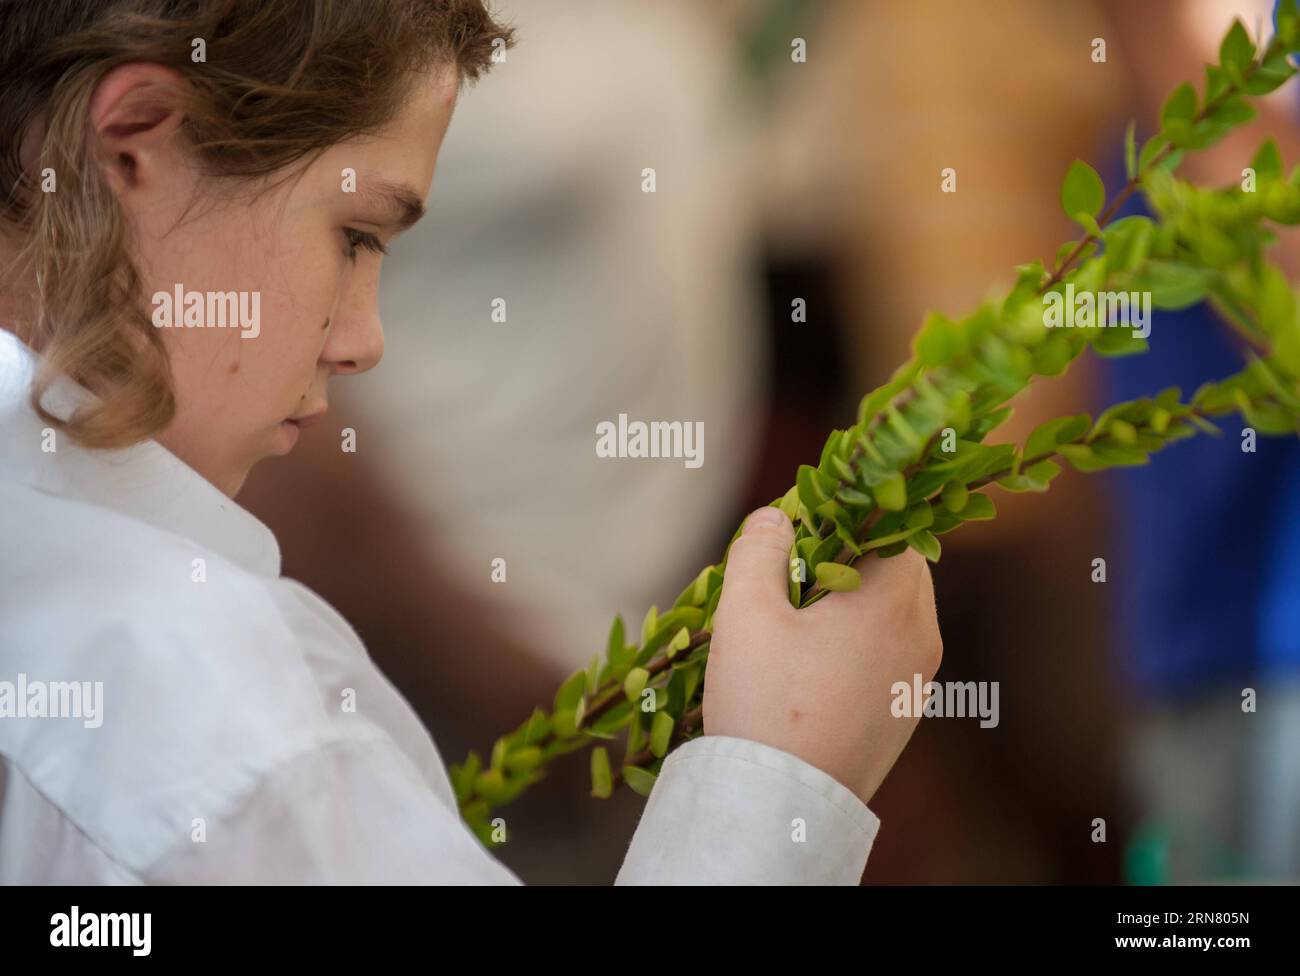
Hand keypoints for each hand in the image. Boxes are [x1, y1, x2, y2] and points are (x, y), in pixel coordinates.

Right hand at [702, 506, 942, 805]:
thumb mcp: (747, 611)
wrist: (782, 805)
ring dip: (856, 603)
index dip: (852, 515)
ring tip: (797, 618)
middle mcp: (922, 638)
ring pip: (895, 615)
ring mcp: (918, 682)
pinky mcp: (904, 715)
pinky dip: (859, 643)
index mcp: (895, 601)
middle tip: (796, 569)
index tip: (808, 524)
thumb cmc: (765, 700)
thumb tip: (776, 517)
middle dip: (853, 558)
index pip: (894, 526)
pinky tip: (810, 663)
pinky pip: (889, 656)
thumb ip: (759, 549)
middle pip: (899, 570)